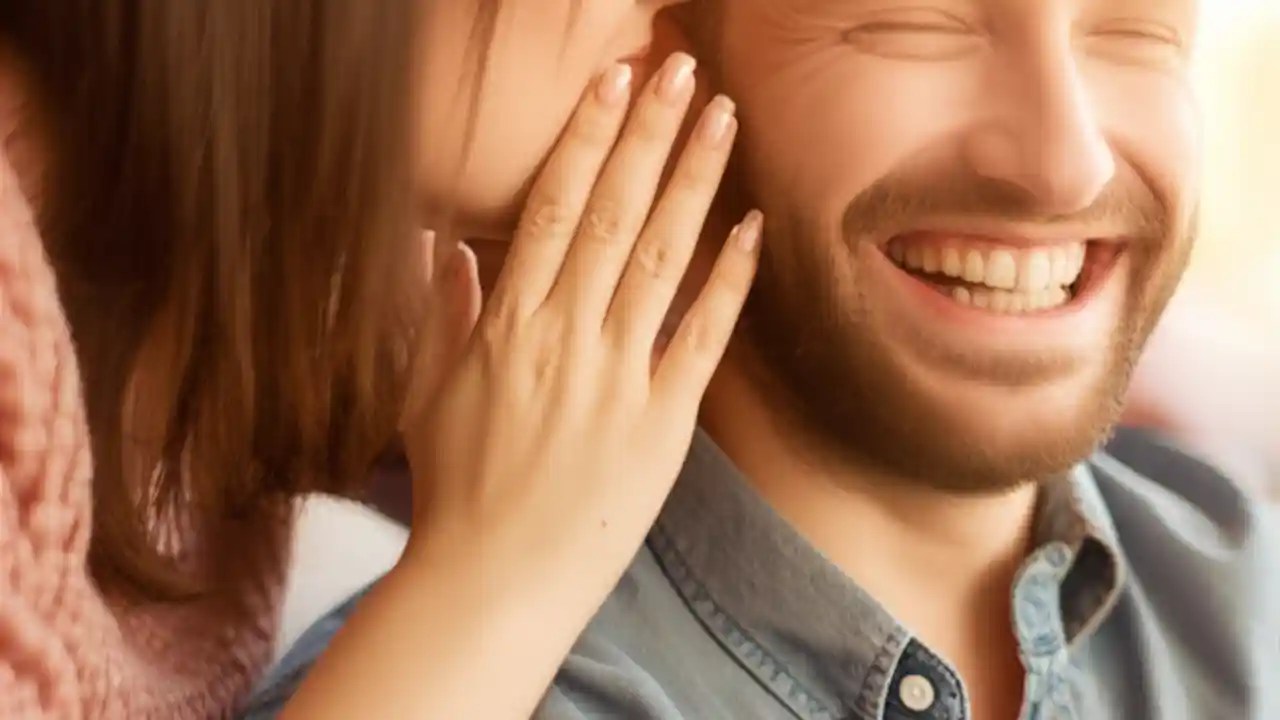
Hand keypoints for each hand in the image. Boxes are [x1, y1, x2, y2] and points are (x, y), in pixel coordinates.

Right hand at [399, 51, 760, 589]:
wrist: (495, 579)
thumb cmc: (457, 488)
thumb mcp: (426, 394)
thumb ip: (438, 314)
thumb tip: (440, 247)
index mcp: (509, 323)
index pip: (555, 207)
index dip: (587, 137)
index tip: (613, 81)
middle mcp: (567, 335)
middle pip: (617, 213)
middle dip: (649, 132)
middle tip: (681, 66)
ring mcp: (619, 376)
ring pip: (664, 257)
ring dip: (695, 181)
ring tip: (721, 118)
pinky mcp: (662, 423)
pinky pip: (702, 338)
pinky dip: (729, 281)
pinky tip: (752, 227)